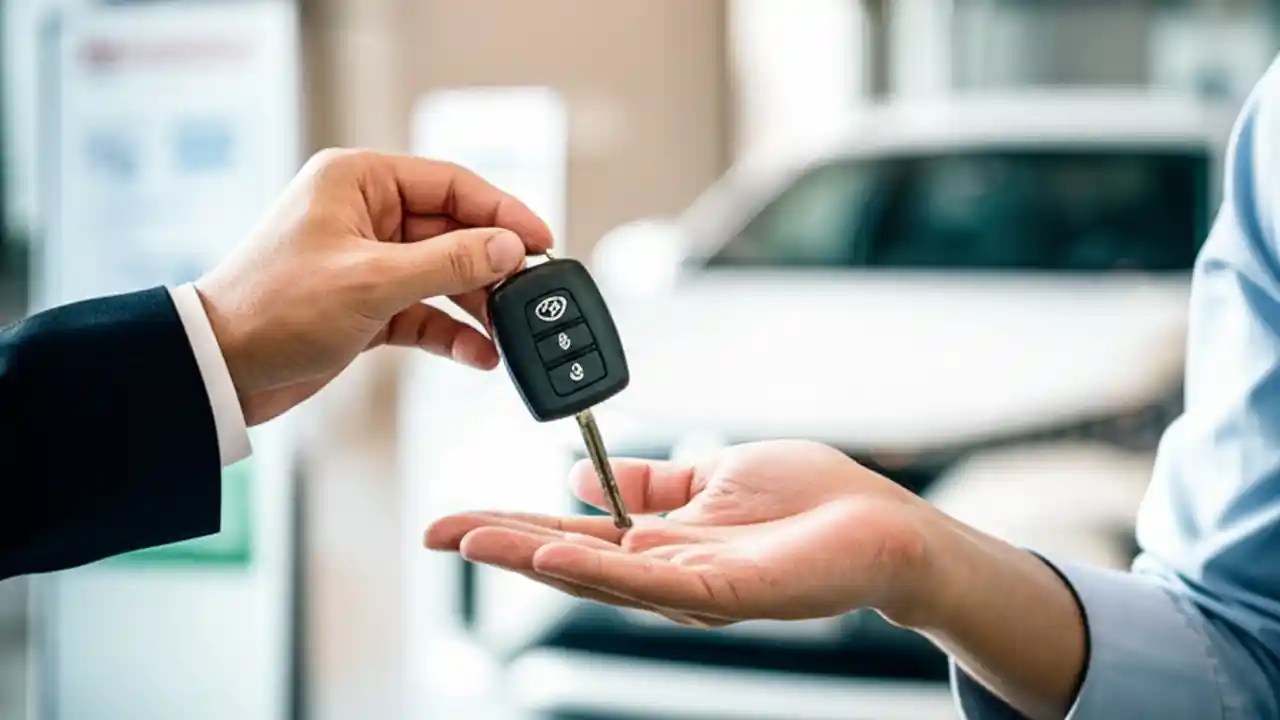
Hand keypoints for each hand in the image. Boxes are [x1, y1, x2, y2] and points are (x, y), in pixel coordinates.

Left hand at [195, 148, 552, 424]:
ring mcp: (368, 262)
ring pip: (444, 275)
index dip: (502, 212)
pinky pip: (425, 312)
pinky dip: (451, 332)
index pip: (451, 184)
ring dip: (477, 305)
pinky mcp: (367, 305)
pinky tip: (479, 355)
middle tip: (531, 296)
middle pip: (453, 231)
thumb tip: (509, 248)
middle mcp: (366, 215)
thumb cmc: (273, 309)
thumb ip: (449, 263)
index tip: (541, 241)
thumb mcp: (372, 281)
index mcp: (358, 182)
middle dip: (492, 267)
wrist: (220, 371)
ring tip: (511, 332)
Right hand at [425, 440, 942, 626]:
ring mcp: (692, 588)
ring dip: (531, 556)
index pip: (568, 533)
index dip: (509, 525)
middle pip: (568, 559)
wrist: (882, 524)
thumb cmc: (810, 499)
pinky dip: (599, 567)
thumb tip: (580, 473)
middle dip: (500, 545)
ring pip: (597, 573)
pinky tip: (552, 553)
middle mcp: (665, 571)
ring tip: (474, 539)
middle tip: (436, 531)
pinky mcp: (726, 593)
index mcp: (658, 541)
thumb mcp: (707, 476)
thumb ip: (646, 481)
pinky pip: (653, 583)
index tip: (452, 518)